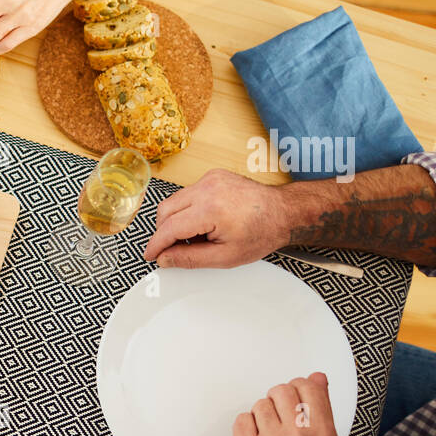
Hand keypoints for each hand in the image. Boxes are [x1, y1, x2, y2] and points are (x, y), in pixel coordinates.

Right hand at [143, 168, 290, 267]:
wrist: (284, 212)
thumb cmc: (262, 233)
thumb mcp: (225, 256)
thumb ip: (190, 259)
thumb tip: (165, 259)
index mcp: (211, 209)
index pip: (169, 228)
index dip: (156, 245)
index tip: (151, 255)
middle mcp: (208, 188)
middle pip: (165, 211)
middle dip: (165, 233)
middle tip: (176, 249)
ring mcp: (210, 178)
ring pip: (174, 201)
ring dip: (176, 221)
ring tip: (197, 236)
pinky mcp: (212, 176)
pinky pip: (187, 194)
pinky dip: (188, 210)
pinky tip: (204, 222)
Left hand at [231, 373, 338, 435]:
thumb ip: (321, 408)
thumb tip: (317, 377)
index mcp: (322, 435)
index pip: (308, 387)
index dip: (299, 388)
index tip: (295, 398)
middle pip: (281, 390)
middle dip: (278, 401)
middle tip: (280, 420)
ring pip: (260, 404)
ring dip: (262, 416)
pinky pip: (242, 418)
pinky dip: (247, 428)